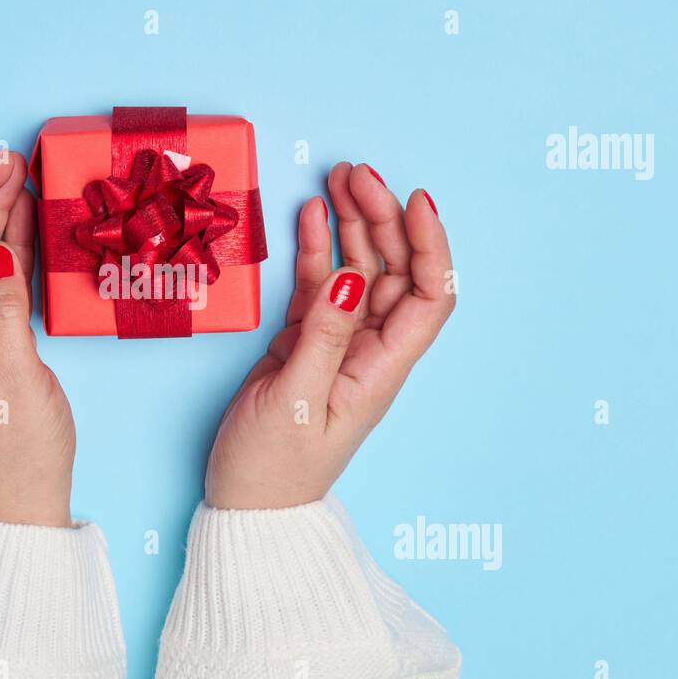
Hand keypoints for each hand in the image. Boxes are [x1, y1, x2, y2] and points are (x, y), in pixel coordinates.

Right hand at [205, 162, 455, 510]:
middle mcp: (369, 350)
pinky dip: (315, 249)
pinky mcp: (303, 344)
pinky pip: (318, 286)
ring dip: (351, 224)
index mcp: (383, 368)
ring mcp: (337, 344)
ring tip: (336, 178)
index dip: (430, 244)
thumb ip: (322, 338)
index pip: (431, 295)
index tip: (413, 199)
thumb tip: (351, 278)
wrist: (246, 505)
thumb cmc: (274, 469)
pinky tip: (311, 215)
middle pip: (394, 271)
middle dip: (382, 217)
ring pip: (357, 270)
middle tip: (354, 173)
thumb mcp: (295, 401)